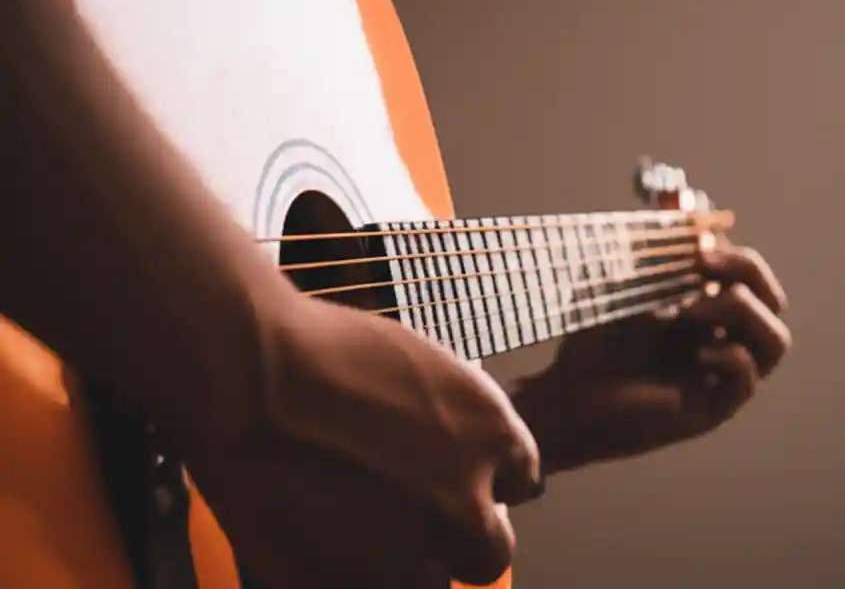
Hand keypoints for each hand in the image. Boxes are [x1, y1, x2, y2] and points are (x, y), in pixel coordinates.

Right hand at [175, 296, 540, 588]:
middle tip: (409, 521)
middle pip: (489, 550)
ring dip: (402, 565)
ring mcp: (412, 556)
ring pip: (428, 582)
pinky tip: (314, 537)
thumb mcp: (423, 372)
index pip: (519, 483)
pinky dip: (344, 573)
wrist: (250, 377)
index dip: (480, 484)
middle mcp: (468, 502)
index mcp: (492, 436)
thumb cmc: (324, 353)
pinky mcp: (354, 586)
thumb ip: (451, 426)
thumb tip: (449, 450)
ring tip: (348, 529)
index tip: (451, 483)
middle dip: (456, 538)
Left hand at [511, 244, 789, 473]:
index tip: (694, 241)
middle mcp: (725, 341)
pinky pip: (747, 379)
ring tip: (691, 311)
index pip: (751, 276)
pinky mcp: (712, 410)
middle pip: (773, 301)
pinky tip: (697, 352)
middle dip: (746, 272)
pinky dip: (730, 357)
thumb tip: (680, 198)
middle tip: (700, 263)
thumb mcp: (624, 282)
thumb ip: (654, 245)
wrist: (568, 396)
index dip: (733, 254)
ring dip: (742, 313)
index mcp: (711, 311)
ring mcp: (722, 377)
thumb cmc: (595, 342)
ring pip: (775, 341)